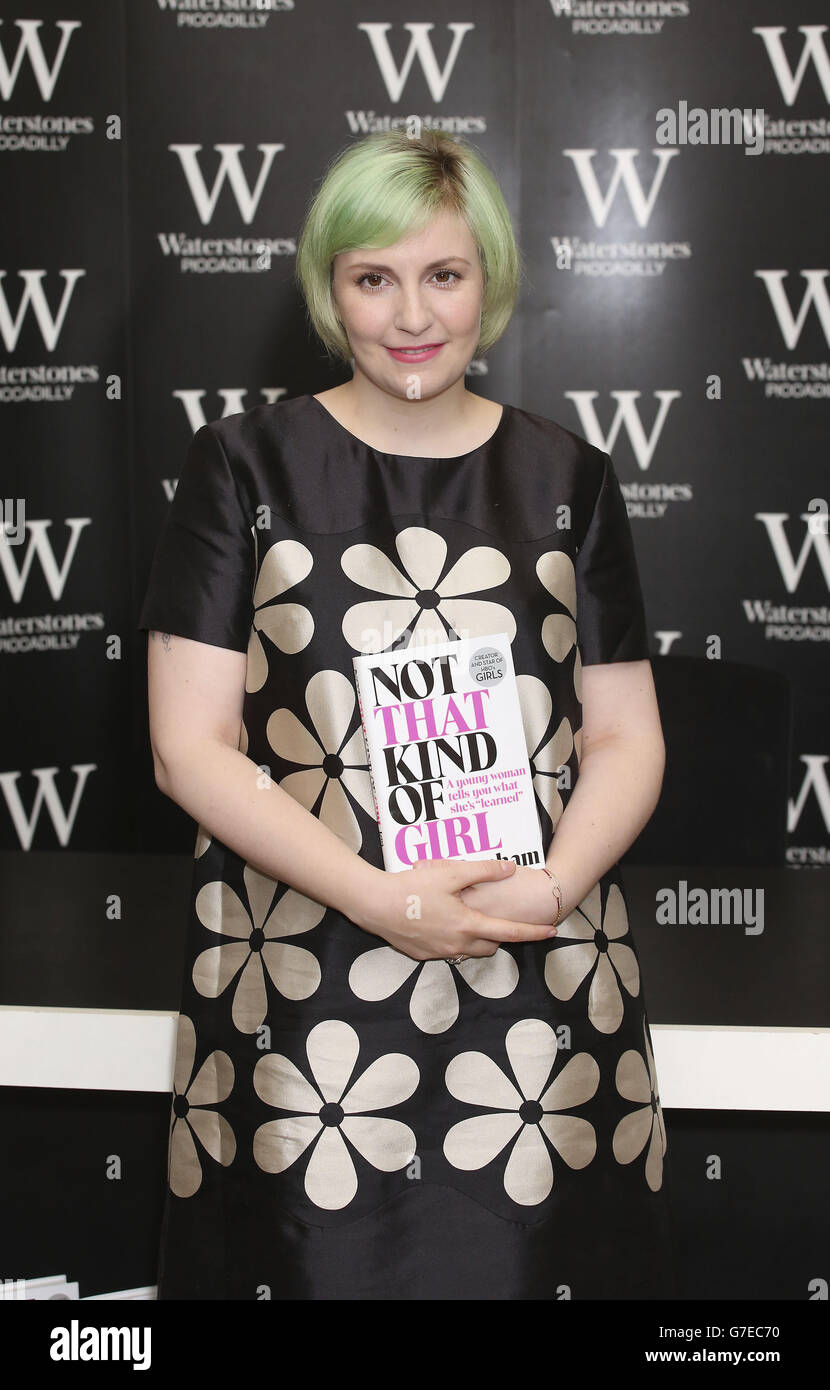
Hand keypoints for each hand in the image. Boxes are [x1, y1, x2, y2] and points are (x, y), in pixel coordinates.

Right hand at [354, 858, 559, 961]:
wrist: (375, 905)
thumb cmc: (413, 887)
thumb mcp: (451, 873)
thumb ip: (484, 871)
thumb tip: (510, 868)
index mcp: (469, 925)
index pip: (510, 932)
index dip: (534, 932)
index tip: (552, 931)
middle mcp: (457, 945)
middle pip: (491, 947)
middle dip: (500, 937)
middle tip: (498, 919)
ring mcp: (438, 953)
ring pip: (469, 951)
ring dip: (476, 939)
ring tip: (469, 918)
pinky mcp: (422, 955)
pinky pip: (447, 951)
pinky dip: (453, 940)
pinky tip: (441, 921)